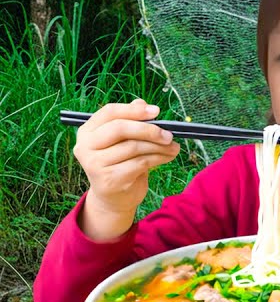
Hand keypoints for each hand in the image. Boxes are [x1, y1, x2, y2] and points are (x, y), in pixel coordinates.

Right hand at [74, 98, 180, 239]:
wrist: (114, 197)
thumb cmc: (120, 163)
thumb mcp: (124, 141)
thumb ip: (131, 121)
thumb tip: (143, 103)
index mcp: (87, 132)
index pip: (109, 112)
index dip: (134, 110)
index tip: (157, 111)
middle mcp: (85, 147)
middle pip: (120, 128)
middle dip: (149, 129)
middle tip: (169, 134)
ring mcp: (95, 164)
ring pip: (134, 147)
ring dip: (159, 146)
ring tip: (173, 147)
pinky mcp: (109, 179)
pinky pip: (140, 163)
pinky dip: (158, 158)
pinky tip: (167, 157)